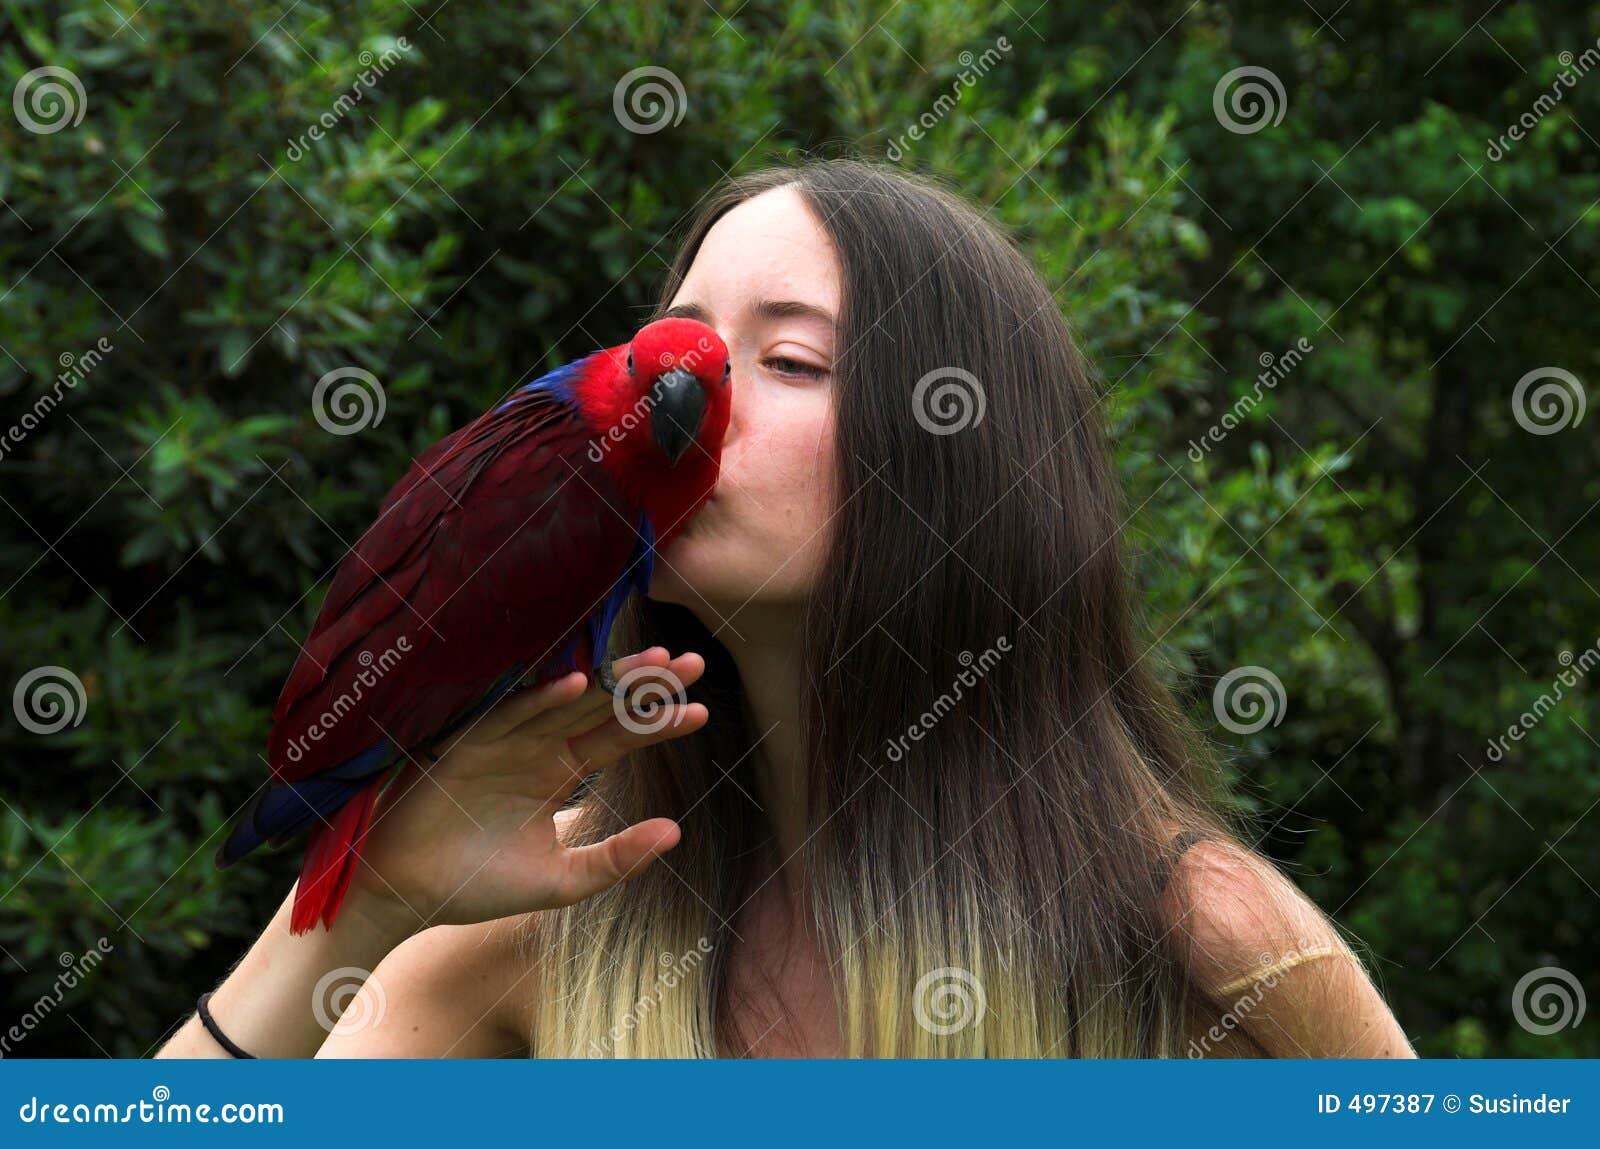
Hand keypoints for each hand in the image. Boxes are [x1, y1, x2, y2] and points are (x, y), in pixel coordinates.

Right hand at [342, 646, 705, 934]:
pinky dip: (539, 700)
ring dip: (607, 681)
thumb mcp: (562, 881)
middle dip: (646, 686)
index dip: (659, 722)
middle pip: (601, 707)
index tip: (702, 709)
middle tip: (694, 664)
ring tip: (653, 665)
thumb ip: (617, 858)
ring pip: (564, 700)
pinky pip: (508, 715)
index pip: (620, 737)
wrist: (404, 895)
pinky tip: (578, 685)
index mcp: (559, 769)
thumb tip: (677, 832)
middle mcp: (536, 745)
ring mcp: (503, 739)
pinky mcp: (466, 743)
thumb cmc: (479, 885)